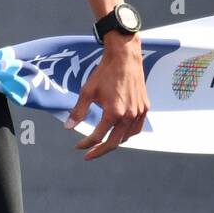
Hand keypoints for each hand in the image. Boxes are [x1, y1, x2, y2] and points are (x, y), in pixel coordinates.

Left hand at [66, 34, 148, 159]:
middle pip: (114, 143)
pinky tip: (119, 133)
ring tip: (103, 143)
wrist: (124, 57)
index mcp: (113, 113)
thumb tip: (68, 127)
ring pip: (127, 137)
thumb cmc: (105, 73)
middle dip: (99, 151)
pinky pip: (137, 128)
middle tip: (89, 155)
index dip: (86, 144)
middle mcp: (128, 115)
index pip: (98, 136)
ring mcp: (139, 112)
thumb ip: (78, 111)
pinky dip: (128, 134)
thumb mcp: (87, 92)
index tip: (78, 146)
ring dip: (114, 143)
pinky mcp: (145, 108)